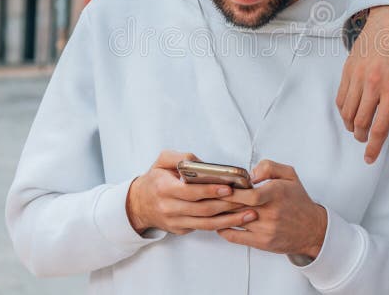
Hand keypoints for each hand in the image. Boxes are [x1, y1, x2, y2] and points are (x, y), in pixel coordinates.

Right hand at [126, 150, 257, 234]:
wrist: (138, 204)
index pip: (191, 192)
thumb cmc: (154, 180)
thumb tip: (203, 164)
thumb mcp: (162, 161)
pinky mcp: (181, 230)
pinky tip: (237, 219)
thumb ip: (181, 157)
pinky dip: (222, 224)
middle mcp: (169, 208)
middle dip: (228, 205)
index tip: (228, 187)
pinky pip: (204, 228)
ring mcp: (176, 222)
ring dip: (230, 218)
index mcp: (164, 189)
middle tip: (247, 199)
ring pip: (207, 223)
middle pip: (203, 209)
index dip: (210, 190)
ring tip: (250, 212)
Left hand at [217, 160, 326, 258]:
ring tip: (209, 206)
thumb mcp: (290, 175)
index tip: (221, 186)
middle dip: (221, 201)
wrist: (312, 229)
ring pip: (235, 220)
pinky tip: (219, 222)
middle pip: (238, 207)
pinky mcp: (262, 242)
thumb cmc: (298, 200)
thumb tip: (251, 174)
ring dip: (221, 213)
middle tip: (208, 194)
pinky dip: (224, 230)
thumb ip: (269, 167)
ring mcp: (266, 229)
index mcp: (277, 193)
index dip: (232, 191)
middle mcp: (271, 212)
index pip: (250, 194)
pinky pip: (236, 237)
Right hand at [336, 6, 388, 163]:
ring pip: (346, 112)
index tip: (369, 158)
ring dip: (351, 126)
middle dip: (362, 137)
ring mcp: (358, 76)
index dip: (374, 148)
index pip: (380, 127)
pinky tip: (350, 112)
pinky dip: (343, 110)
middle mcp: (373, 84)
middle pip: (360, 123)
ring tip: (358, 127)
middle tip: (366, 139)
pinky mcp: (347, 69)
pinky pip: (340, 97)